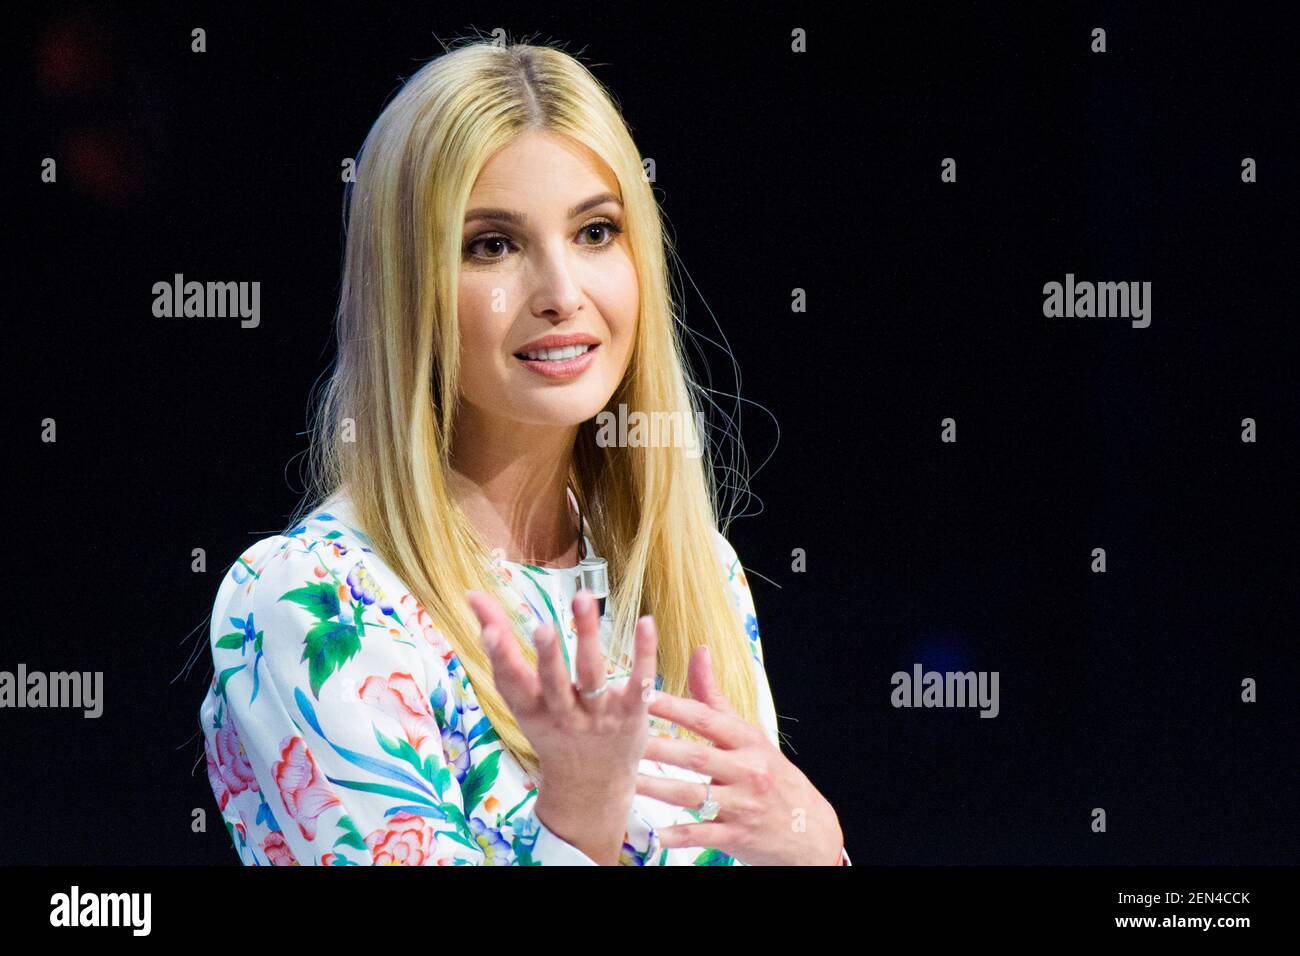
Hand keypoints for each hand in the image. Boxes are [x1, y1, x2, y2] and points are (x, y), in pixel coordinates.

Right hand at [465, 589, 658, 862]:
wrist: (591, 788)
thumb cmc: (551, 729)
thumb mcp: (522, 697)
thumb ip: (500, 646)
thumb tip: (473, 594)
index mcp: (531, 710)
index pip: (511, 684)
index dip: (500, 658)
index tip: (490, 631)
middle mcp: (563, 715)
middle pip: (553, 683)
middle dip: (547, 656)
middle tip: (542, 627)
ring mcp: (598, 716)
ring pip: (593, 676)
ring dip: (587, 637)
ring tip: (582, 598)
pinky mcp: (632, 714)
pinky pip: (639, 683)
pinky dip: (644, 653)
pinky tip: (645, 621)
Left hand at [635, 646, 843, 864]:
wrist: (811, 829)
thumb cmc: (772, 776)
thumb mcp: (750, 735)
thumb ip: (715, 698)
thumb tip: (699, 651)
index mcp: (747, 741)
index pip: (705, 719)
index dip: (673, 706)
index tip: (642, 695)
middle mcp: (746, 770)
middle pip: (695, 757)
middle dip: (658, 749)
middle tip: (624, 741)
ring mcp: (742, 805)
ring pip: (693, 795)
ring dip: (658, 790)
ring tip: (626, 782)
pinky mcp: (737, 836)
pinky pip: (701, 834)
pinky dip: (676, 835)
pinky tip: (652, 834)